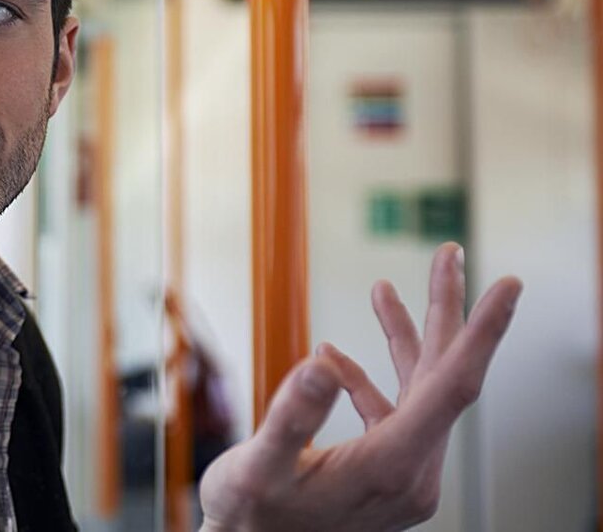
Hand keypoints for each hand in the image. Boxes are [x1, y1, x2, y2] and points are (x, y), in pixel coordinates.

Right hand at [197, 243, 521, 531]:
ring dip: (405, 337)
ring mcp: (402, 474)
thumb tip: (323, 361)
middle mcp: (411, 471)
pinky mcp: (387, 473)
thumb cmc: (251, 516)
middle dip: (446, 312)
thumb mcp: (259, 464)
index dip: (482, 332)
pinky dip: (368, 377)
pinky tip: (333, 358)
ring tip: (384, 287)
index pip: (453, 386)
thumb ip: (292, 416)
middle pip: (443, 377)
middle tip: (450, 253)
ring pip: (420, 390)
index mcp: (391, 466)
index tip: (508, 285)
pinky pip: (393, 410)